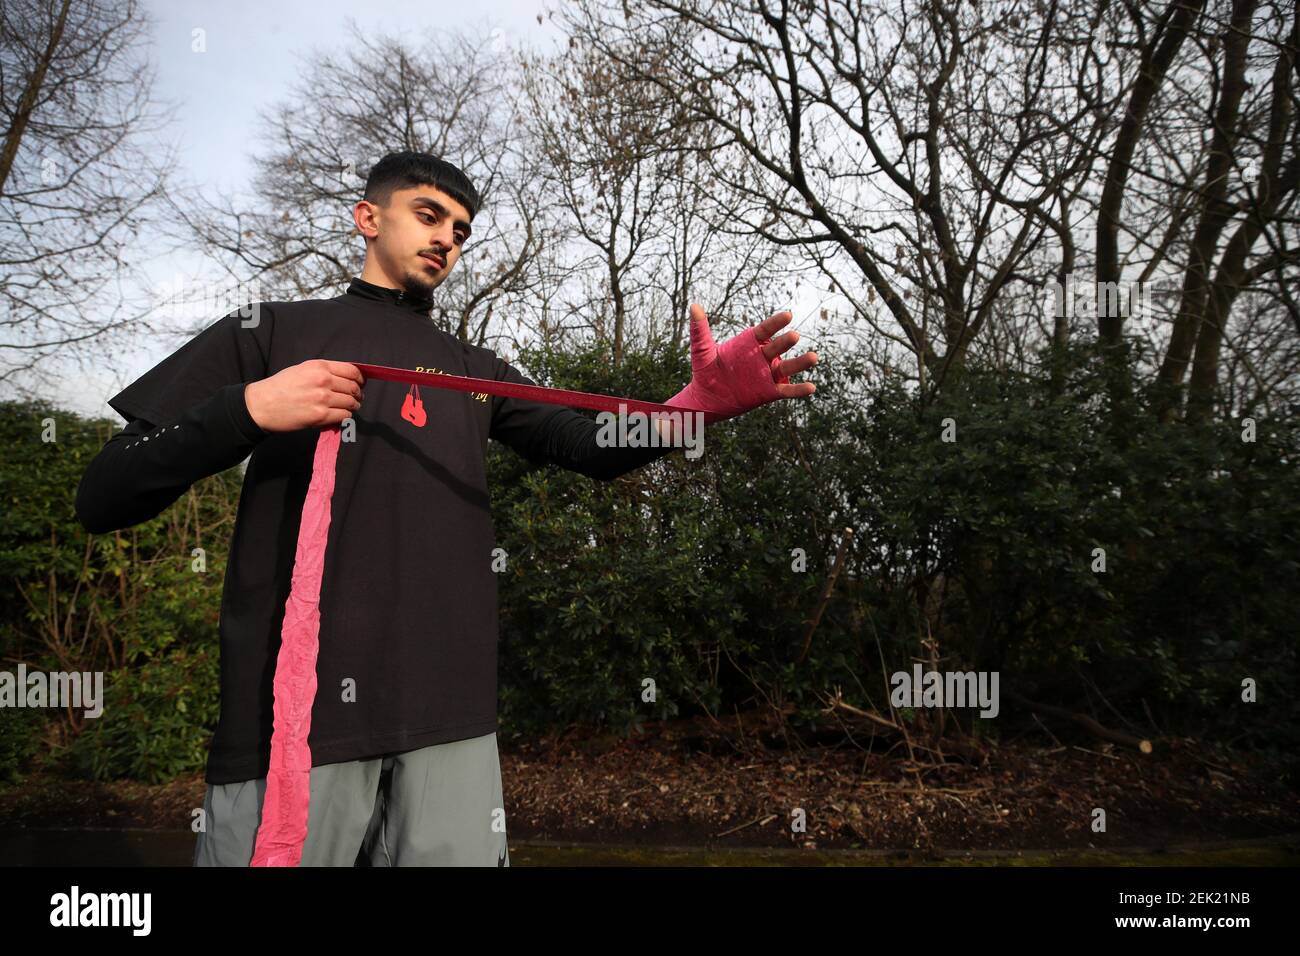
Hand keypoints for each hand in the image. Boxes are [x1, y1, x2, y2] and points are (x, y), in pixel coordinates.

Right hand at [244, 360, 366, 432]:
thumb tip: (345, 378)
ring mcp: (323, 399)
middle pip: (354, 387)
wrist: (262, 405)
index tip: (360, 383)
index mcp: (319, 367)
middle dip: (357, 394)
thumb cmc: (280, 386)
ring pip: (351, 402)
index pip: (352, 371)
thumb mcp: (302, 369)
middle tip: (356, 398)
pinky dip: (345, 416)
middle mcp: (323, 380)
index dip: (360, 379)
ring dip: (353, 406)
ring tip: (349, 407)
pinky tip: (339, 415)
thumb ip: (324, 371)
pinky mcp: (320, 416)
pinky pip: (344, 416)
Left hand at [664, 303, 816, 424]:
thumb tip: (694, 306)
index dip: (775, 323)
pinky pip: (787, 390)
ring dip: (800, 363)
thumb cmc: (705, 371)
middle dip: (785, 342)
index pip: (765, 330)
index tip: (788, 315)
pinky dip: (798, 389)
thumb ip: (700, 330)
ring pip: (788, 367)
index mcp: (749, 343)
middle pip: (778, 347)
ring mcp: (767, 374)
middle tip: (794, 336)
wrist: (705, 398)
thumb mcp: (702, 350)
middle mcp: (762, 356)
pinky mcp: (769, 392)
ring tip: (813, 357)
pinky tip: (812, 388)